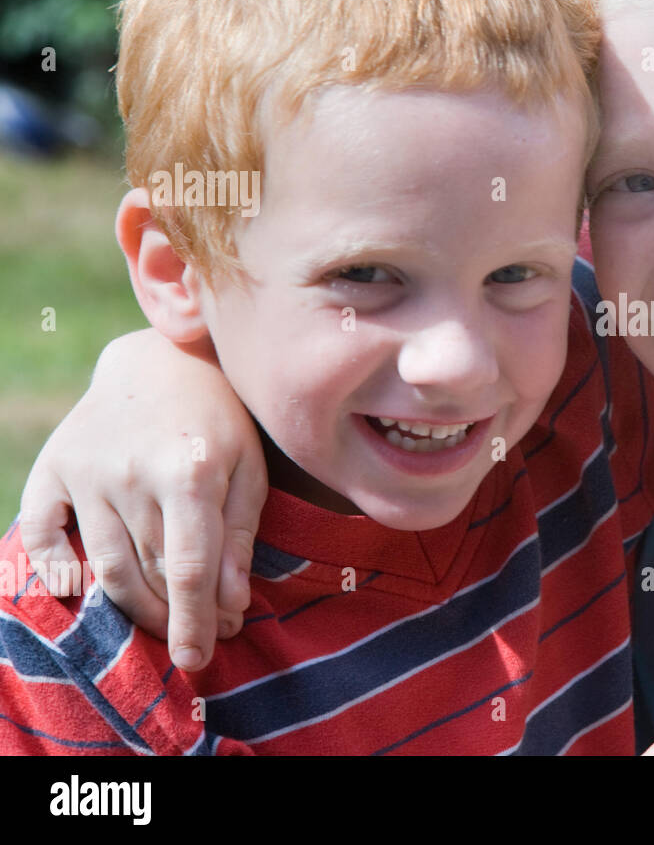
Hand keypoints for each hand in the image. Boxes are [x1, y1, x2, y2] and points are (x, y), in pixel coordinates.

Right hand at [19, 329, 266, 668]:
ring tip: (163, 621)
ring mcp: (85, 471)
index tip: (200, 658)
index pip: (189, 569)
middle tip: (198, 640)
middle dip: (173, 617)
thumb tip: (231, 604)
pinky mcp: (52, 466)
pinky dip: (53, 569)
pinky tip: (81, 588)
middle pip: (147, 573)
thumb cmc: (220, 420)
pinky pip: (39, 533)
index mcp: (188, 473)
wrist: (162, 360)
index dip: (194, 621)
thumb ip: (240, 535)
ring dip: (132, 606)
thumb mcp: (249, 469)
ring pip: (102, 566)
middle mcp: (130, 474)